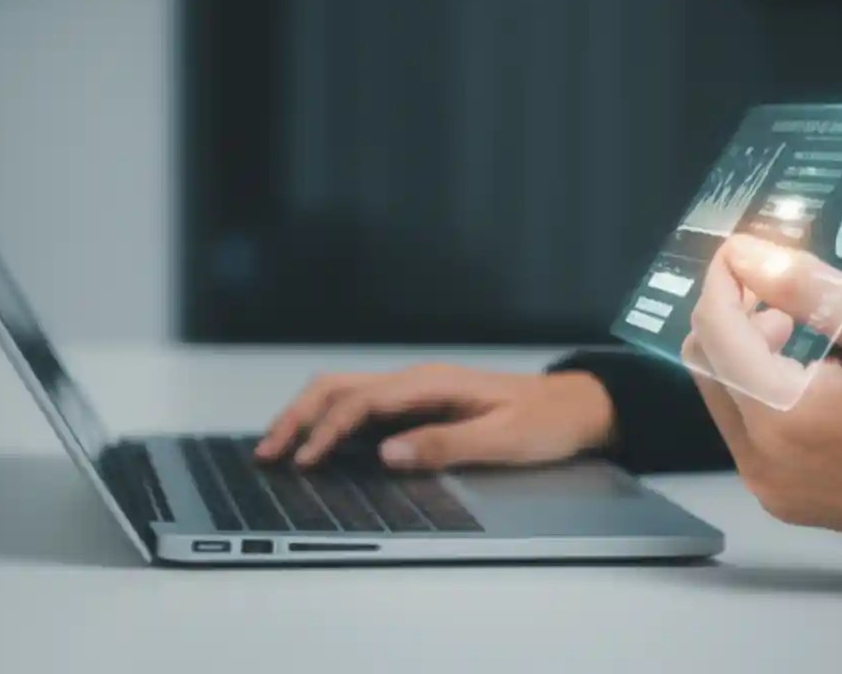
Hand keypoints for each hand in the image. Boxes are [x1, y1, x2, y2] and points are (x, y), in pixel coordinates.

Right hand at [255, 365, 615, 470]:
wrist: (575, 407)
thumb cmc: (544, 422)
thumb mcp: (501, 440)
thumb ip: (443, 445)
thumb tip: (386, 454)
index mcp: (431, 384)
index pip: (361, 402)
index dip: (326, 431)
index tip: (304, 462)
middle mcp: (417, 380)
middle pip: (339, 387)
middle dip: (297, 416)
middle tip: (266, 451)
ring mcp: (417, 389)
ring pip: (346, 391)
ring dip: (308, 415)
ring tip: (279, 447)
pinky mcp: (420, 403)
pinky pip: (364, 405)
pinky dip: (330, 420)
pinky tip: (318, 443)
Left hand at [684, 234, 841, 577]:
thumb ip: (808, 288)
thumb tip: (747, 253)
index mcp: (782, 416)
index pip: (715, 331)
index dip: (721, 280)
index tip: (742, 249)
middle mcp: (760, 460)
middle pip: (705, 366)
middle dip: (729, 317)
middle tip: (779, 293)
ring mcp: (769, 489)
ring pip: (722, 399)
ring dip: (743, 355)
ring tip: (796, 330)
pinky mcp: (785, 502)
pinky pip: (746, 433)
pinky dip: (759, 393)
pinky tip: (809, 377)